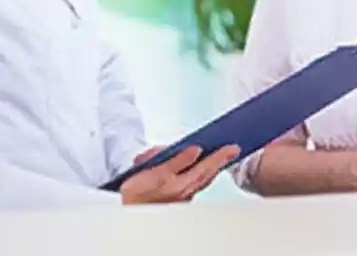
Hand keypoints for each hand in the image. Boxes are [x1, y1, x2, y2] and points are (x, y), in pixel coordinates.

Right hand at [119, 144, 240, 204]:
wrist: (122, 209)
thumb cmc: (135, 193)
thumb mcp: (155, 171)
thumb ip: (177, 160)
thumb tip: (195, 151)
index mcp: (182, 184)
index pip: (206, 166)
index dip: (221, 156)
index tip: (233, 148)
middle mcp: (185, 192)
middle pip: (207, 173)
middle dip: (219, 161)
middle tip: (232, 151)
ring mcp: (182, 196)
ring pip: (199, 178)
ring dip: (207, 167)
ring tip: (217, 156)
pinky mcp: (175, 197)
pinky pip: (190, 182)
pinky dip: (194, 172)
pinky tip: (194, 166)